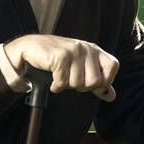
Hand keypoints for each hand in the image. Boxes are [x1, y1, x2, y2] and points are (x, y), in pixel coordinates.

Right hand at [4, 34, 118, 101]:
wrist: (30, 49)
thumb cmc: (57, 61)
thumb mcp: (80, 69)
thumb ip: (97, 82)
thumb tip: (111, 96)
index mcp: (94, 50)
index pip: (113, 66)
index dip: (105, 80)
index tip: (91, 83)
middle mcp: (86, 48)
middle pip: (95, 81)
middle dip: (81, 86)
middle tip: (70, 78)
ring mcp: (74, 51)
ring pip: (78, 84)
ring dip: (66, 85)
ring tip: (60, 76)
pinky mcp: (61, 56)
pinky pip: (63, 83)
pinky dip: (56, 86)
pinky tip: (52, 79)